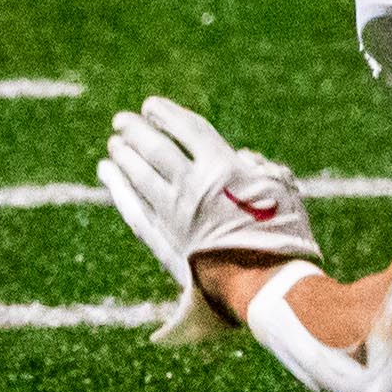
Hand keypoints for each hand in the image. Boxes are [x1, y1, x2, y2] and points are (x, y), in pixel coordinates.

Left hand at [97, 95, 321, 346]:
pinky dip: (118, 187)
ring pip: (139, 176)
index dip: (169, 115)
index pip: (189, 131)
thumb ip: (262, 168)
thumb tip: (243, 158)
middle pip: (156, 150)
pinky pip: (133, 207)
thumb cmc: (284, 237)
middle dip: (137, 131)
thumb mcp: (284, 191)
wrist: (264, 286)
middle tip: (122, 120)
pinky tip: (108, 174)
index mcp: (224, 168)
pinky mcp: (163, 240)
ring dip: (124, 156)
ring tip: (114, 144)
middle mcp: (191, 187)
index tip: (152, 105)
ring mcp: (172, 214)